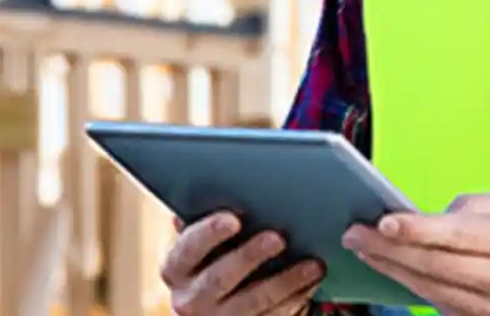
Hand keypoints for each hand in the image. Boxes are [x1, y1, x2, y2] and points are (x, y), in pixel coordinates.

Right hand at [160, 211, 325, 315]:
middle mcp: (190, 298)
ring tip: (312, 263)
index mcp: (176, 267)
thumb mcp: (206, 238)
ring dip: (285, 281)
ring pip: (253, 302)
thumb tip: (221, 186)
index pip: (187, 249)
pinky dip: (296, 297)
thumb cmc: (218, 253)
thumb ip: (208, 216)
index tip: (233, 219)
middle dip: (250, 256)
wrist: (220, 301)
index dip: (208, 233)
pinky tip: (313, 279)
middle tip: (278, 237)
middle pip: (219, 278)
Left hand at [341, 190, 489, 315]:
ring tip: (365, 250)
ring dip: (393, 270)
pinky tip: (394, 272)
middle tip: (355, 234)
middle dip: (389, 249)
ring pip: (430, 290)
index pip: (457, 235)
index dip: (417, 229)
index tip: (384, 220)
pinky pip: (441, 307)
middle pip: (434, 265)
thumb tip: (435, 217)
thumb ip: (480, 205)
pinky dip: (415, 289)